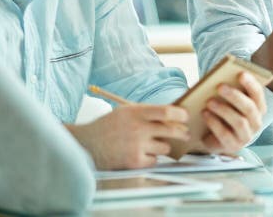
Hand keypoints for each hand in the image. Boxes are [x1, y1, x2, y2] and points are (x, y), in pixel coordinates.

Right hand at [69, 104, 188, 169]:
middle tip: (186, 134)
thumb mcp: (126, 111)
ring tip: (153, 144)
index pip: (167, 111)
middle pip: (171, 130)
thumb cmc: (109, 126)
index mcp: (136, 112)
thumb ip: (146, 112)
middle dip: (182, 133)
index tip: (186, 116)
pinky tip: (142, 154)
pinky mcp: (134, 162)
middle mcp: (138, 128)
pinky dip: (151, 158)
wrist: (86, 144)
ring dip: (163, 147)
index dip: (180, 114)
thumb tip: (173, 113)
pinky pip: (154, 160)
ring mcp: (136, 146)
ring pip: (165, 147)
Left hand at [201, 71, 266, 153]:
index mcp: (258, 107)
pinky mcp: (233, 146)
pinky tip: (205, 113)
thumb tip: (221, 78)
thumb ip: (229, 90)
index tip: (241, 73)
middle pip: (249, 108)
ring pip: (239, 121)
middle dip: (235, 96)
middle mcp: (256, 122)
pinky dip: (214, 123)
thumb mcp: (227, 100)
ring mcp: (246, 135)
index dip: (251, 84)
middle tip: (220, 86)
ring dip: (224, 110)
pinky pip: (225, 134)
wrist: (215, 137)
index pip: (258, 94)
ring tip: (209, 101)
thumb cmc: (222, 112)